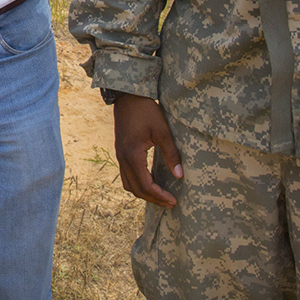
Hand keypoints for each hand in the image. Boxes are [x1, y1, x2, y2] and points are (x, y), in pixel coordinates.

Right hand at [113, 92, 181, 207]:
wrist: (127, 97)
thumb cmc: (146, 112)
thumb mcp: (162, 131)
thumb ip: (171, 154)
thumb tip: (180, 175)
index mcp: (132, 155)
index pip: (145, 185)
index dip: (160, 196)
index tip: (173, 200)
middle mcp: (123, 159)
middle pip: (136, 189)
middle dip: (153, 199)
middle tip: (170, 203)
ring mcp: (120, 156)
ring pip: (128, 184)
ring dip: (144, 193)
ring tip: (161, 196)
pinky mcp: (121, 152)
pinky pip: (127, 176)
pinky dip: (138, 184)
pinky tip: (151, 182)